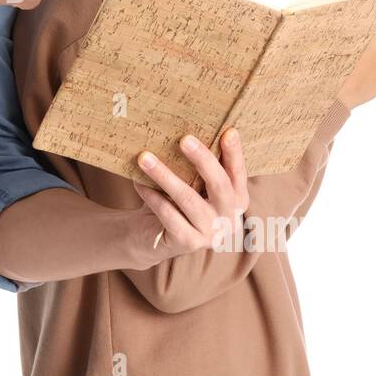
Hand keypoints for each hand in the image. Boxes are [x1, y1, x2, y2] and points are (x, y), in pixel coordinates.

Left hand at [127, 128, 249, 267]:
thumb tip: (187, 133)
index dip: (235, 154)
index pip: (238, 174)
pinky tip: (138, 182)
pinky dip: (152, 196)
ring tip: (144, 157)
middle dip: (202, 160)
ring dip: (164, 175)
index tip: (229, 131)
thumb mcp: (192, 184)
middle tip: (184, 139)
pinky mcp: (188, 243)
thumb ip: (198, 167)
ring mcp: (210, 234)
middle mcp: (229, 219)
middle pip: (220, 185)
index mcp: (236, 201)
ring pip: (188, 199)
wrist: (152, 237)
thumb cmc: (175, 202)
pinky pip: (168, 214)